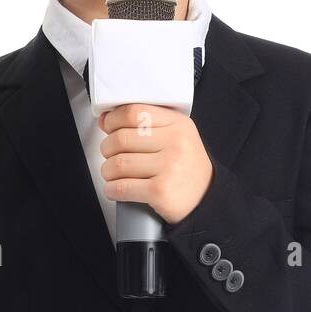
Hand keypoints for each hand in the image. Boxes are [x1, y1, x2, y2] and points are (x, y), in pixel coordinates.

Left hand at [98, 103, 213, 223]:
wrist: (205, 198)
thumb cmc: (185, 167)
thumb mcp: (175, 136)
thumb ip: (144, 124)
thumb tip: (105, 119)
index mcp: (178, 125)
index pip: (135, 112)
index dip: (113, 119)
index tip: (108, 126)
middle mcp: (176, 143)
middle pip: (121, 138)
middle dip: (107, 149)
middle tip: (111, 156)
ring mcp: (169, 167)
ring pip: (118, 164)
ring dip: (108, 171)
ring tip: (114, 175)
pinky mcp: (160, 191)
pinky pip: (121, 187)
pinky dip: (111, 189)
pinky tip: (116, 189)